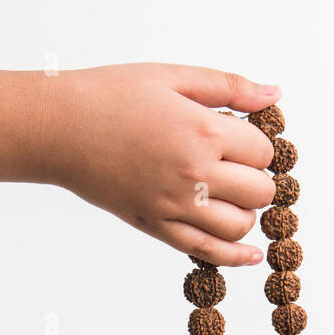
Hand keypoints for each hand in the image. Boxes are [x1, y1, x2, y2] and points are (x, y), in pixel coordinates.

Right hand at [0, 63, 280, 267]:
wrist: (60, 128)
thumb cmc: (111, 96)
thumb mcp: (173, 78)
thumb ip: (229, 87)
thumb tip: (273, 95)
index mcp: (203, 132)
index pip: (262, 152)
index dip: (257, 144)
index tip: (240, 138)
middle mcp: (194, 174)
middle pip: (259, 191)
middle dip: (256, 178)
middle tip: (238, 167)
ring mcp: (175, 206)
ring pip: (239, 225)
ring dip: (245, 212)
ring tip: (231, 196)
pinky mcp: (157, 226)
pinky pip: (206, 251)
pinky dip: (235, 256)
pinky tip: (250, 254)